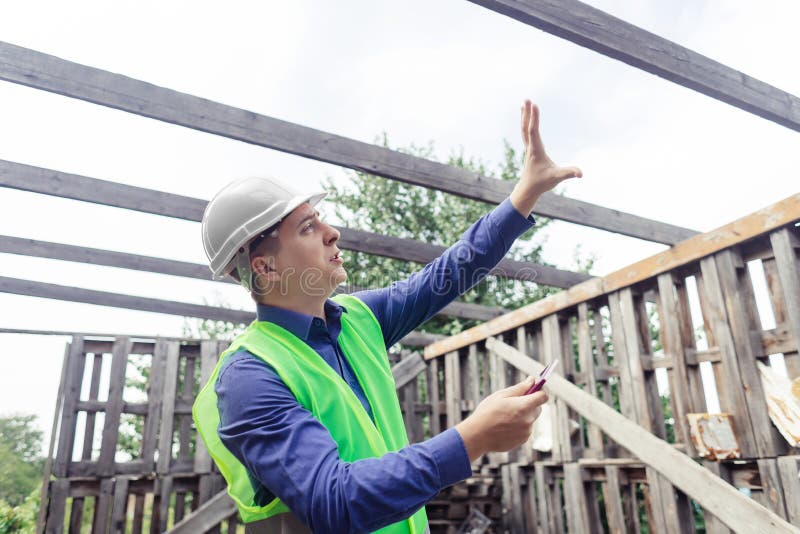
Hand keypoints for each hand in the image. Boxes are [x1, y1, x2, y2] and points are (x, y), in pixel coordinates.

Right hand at [455, 376, 548, 461]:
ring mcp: (526, 432)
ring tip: (505, 417)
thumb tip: (532, 380)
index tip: (533, 389)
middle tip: (514, 402)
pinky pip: (525, 429)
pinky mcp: (522, 440)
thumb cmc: (487, 413)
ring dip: (523, 416)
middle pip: (538, 408)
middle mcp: (528, 420)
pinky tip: (505, 426)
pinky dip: (519, 426)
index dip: (539, 391)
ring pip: (530, 419)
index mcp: (524, 406)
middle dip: (530, 403)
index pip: (543, 397)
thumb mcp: (501, 395)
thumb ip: (520, 388)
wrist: (478, 435)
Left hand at [510, 99, 581, 216]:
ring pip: (524, 129)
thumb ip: (569, 173)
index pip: (533, 131)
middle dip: (527, 114)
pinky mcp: (529, 149)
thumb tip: (581, 173)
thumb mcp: (557, 178)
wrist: (528, 189)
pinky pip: (526, 132)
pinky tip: (526, 117)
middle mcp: (530, 147)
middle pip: (526, 127)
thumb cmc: (542, 183)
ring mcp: (528, 148)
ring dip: (525, 116)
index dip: (534, 119)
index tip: (534, 105)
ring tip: (524, 103)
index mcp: (536, 151)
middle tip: (527, 99)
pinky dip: (526, 123)